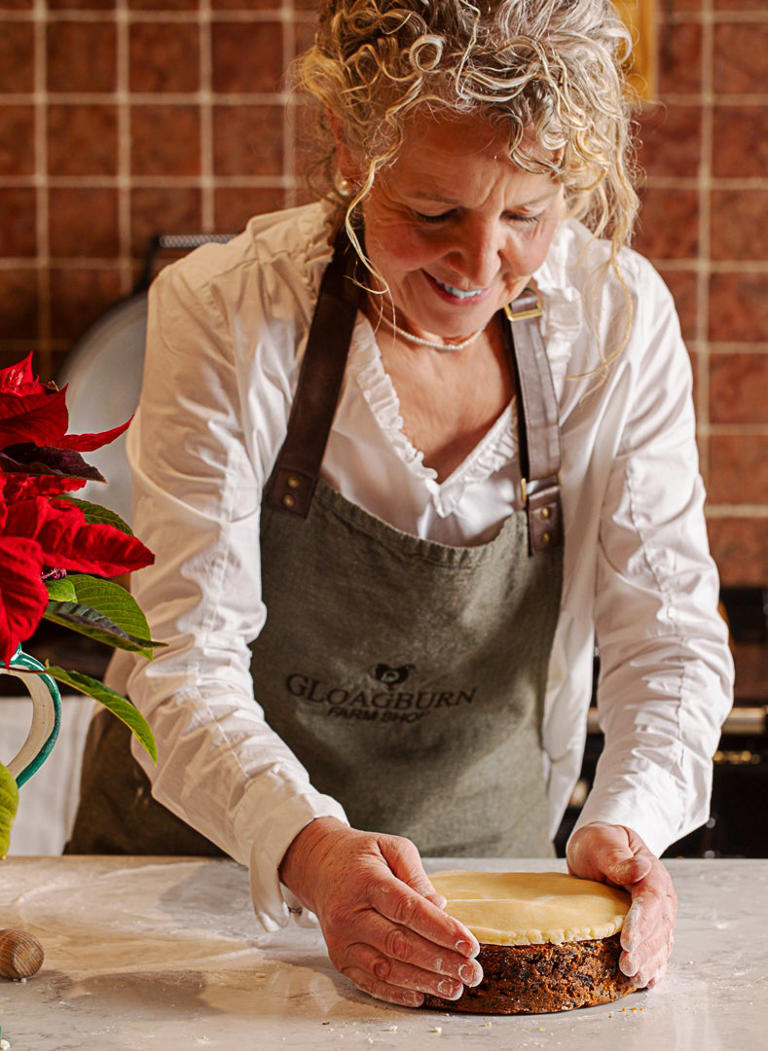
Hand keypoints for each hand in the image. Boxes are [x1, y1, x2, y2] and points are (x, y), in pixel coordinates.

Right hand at [279, 817, 482, 1006]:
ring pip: (386, 968)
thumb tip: (440, 906)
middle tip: (471, 972)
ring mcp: (342, 940)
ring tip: (454, 988)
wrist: (319, 867)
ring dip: (423, 982)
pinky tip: (421, 996)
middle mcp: (350, 914)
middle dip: (440, 962)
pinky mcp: (339, 958)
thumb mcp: (391, 847)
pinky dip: (395, 994)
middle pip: (399, 944)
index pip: (408, 909)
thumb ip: (417, 876)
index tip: (470, 944)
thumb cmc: (361, 856)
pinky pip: (369, 982)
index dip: (441, 929)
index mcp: (367, 881)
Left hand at [566, 822, 676, 988]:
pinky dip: (655, 966)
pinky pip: (658, 948)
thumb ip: (619, 857)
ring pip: (661, 942)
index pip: (651, 900)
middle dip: (644, 950)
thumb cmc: (599, 843)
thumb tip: (641, 867)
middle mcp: (661, 896)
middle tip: (628, 967)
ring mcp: (659, 913)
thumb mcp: (603, 842)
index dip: (641, 923)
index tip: (627, 941)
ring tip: (636, 980)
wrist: (601, 846)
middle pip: (658, 926)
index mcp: (651, 873)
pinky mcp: (651, 926)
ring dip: (650, 963)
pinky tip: (648, 981)